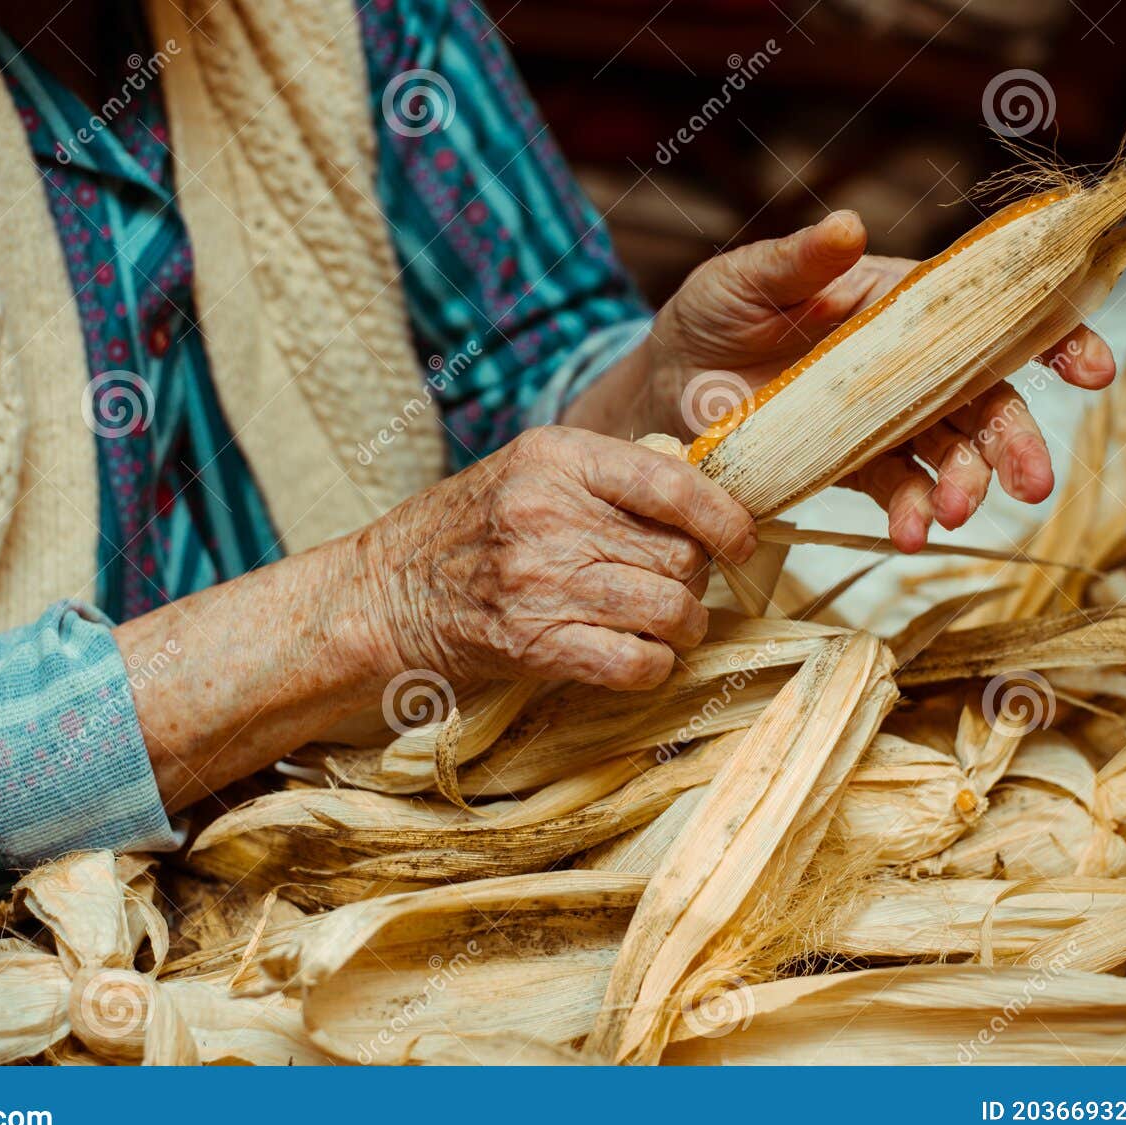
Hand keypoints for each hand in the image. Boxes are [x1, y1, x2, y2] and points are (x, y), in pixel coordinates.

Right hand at [364, 425, 755, 691]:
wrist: (384, 594)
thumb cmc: (468, 534)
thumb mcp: (529, 473)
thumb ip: (608, 479)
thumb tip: (704, 502)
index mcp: (557, 456)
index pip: (674, 481)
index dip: (726, 518)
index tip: (742, 541)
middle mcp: (550, 513)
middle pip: (680, 553)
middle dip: (691, 579)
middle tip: (672, 588)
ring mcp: (540, 580)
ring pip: (669, 608)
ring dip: (681, 627)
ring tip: (664, 627)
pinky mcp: (533, 642)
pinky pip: (635, 662)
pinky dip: (653, 667)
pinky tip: (640, 660)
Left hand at [625, 210, 1116, 550]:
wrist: (666, 388)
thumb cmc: (712, 314)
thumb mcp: (743, 279)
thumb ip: (795, 260)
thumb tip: (846, 224)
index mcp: (898, 302)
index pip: (989, 313)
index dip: (1049, 336)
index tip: (1089, 369)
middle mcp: (908, 362)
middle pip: (984, 397)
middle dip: (1014, 439)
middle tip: (1032, 481)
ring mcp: (886, 419)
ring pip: (951, 452)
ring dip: (966, 485)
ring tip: (952, 515)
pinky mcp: (854, 464)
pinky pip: (898, 490)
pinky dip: (910, 513)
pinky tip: (908, 534)